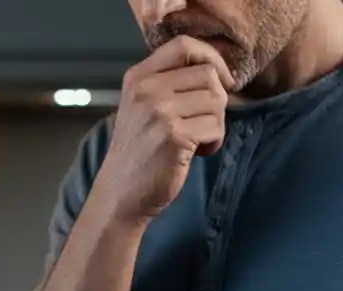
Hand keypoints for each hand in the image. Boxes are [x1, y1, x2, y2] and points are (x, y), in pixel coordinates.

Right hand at [95, 36, 232, 223]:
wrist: (120, 193)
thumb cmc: (139, 152)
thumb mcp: (142, 106)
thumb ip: (169, 83)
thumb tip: (218, 71)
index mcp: (139, 77)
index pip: (185, 45)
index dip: (212, 58)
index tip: (221, 81)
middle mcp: (147, 90)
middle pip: (209, 75)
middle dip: (217, 101)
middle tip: (203, 124)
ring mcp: (159, 112)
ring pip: (217, 101)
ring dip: (216, 124)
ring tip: (197, 141)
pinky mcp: (174, 136)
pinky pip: (215, 128)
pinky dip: (213, 143)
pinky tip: (196, 154)